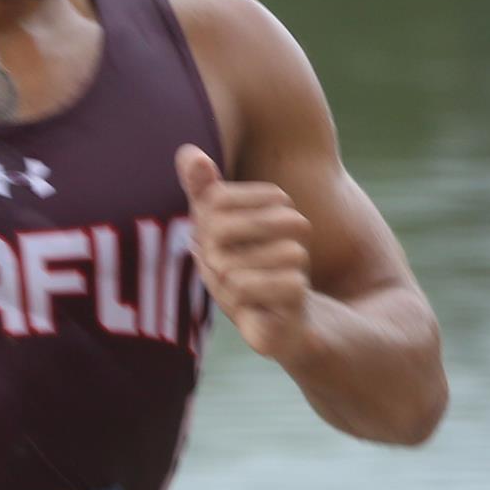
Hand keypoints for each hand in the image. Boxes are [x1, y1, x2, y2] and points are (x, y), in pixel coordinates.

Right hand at [176, 145, 315, 364]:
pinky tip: (296, 294)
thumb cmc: (265, 264)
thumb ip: (208, 189)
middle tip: (298, 235)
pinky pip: (290, 287)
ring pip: (282, 255)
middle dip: (286, 223)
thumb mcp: (241, 220)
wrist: (292, 325)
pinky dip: (301, 284)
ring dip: (298, 256)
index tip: (281, 203)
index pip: (221, 202)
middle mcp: (212, 274)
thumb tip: (188, 153)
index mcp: (205, 241)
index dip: (263, 195)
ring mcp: (233, 306)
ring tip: (294, 268)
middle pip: (252, 228)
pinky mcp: (260, 336)